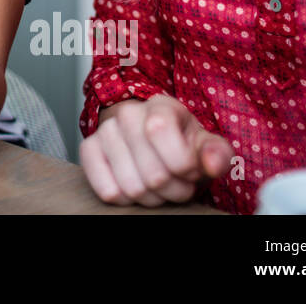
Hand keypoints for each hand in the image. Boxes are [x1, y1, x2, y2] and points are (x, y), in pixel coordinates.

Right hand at [79, 94, 235, 206]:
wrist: (149, 138)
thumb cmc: (180, 143)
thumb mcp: (204, 145)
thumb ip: (217, 154)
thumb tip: (212, 163)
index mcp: (161, 107)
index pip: (167, 141)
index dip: (185, 167)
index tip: (190, 169)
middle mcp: (128, 114)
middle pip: (154, 176)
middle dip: (172, 190)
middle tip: (176, 182)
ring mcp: (105, 131)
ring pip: (132, 188)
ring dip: (151, 198)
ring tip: (157, 186)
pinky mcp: (88, 149)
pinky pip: (107, 190)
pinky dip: (125, 199)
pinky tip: (134, 184)